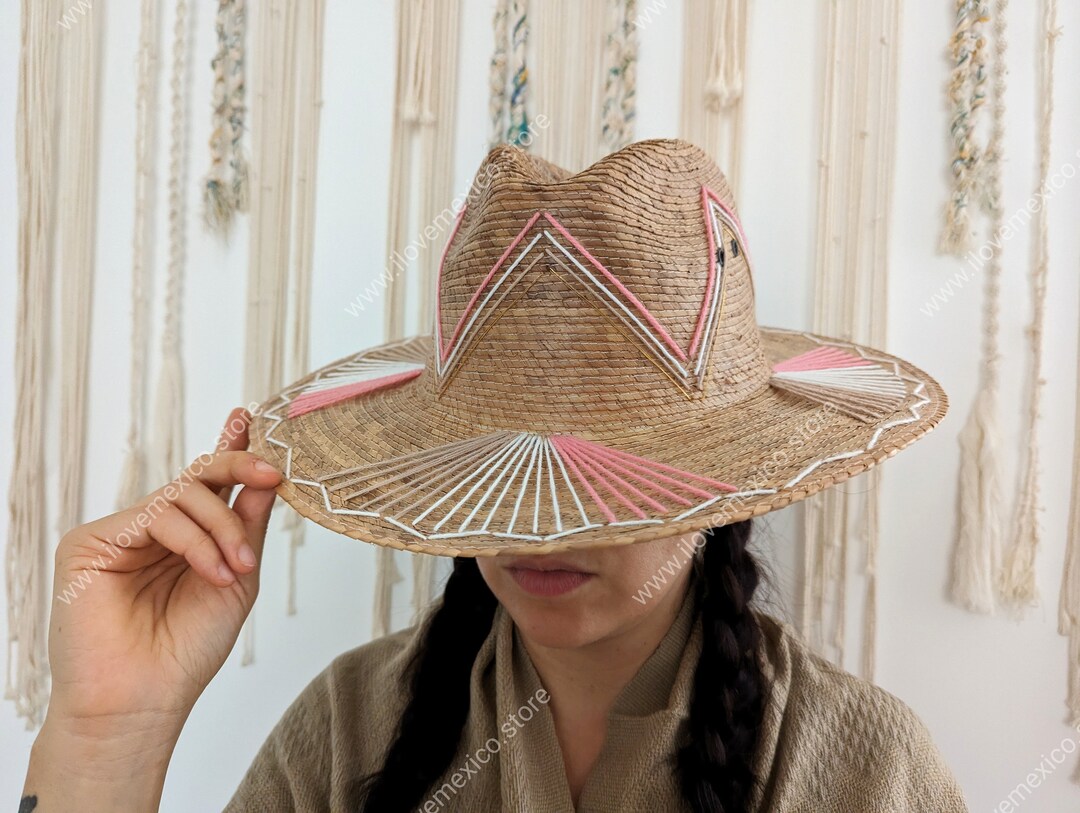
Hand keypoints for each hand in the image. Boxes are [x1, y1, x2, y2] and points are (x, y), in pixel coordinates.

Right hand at [24, 407, 281, 809]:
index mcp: (186, 539)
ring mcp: (121, 534)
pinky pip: (156, 516)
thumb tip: (266, 475)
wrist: (145, 699)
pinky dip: (194, 541)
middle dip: (239, 467)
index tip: (248, 417)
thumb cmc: (188, 649)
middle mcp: (152, 531)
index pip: (208, 484)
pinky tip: (211, 572)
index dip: (229, 449)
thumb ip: (246, 526)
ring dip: (222, 528)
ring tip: (235, 571)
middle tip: (272, 475)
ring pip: (182, 494)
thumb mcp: (237, 577)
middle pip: (196, 477)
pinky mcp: (91, 542)